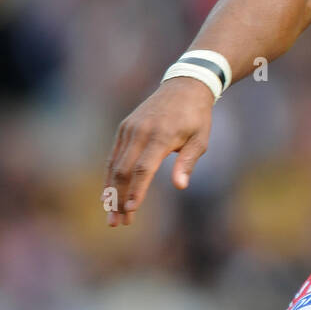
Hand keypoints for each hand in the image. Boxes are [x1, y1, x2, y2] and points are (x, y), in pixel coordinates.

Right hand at [103, 76, 213, 225]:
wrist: (184, 86)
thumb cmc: (197, 117)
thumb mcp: (201, 139)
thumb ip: (187, 162)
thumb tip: (180, 186)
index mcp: (160, 136)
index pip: (144, 168)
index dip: (136, 190)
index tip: (131, 210)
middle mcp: (140, 132)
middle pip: (123, 170)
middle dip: (118, 198)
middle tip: (117, 223)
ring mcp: (129, 129)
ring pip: (114, 164)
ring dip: (110, 191)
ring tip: (111, 215)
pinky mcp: (124, 128)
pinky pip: (114, 155)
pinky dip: (110, 176)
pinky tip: (110, 193)